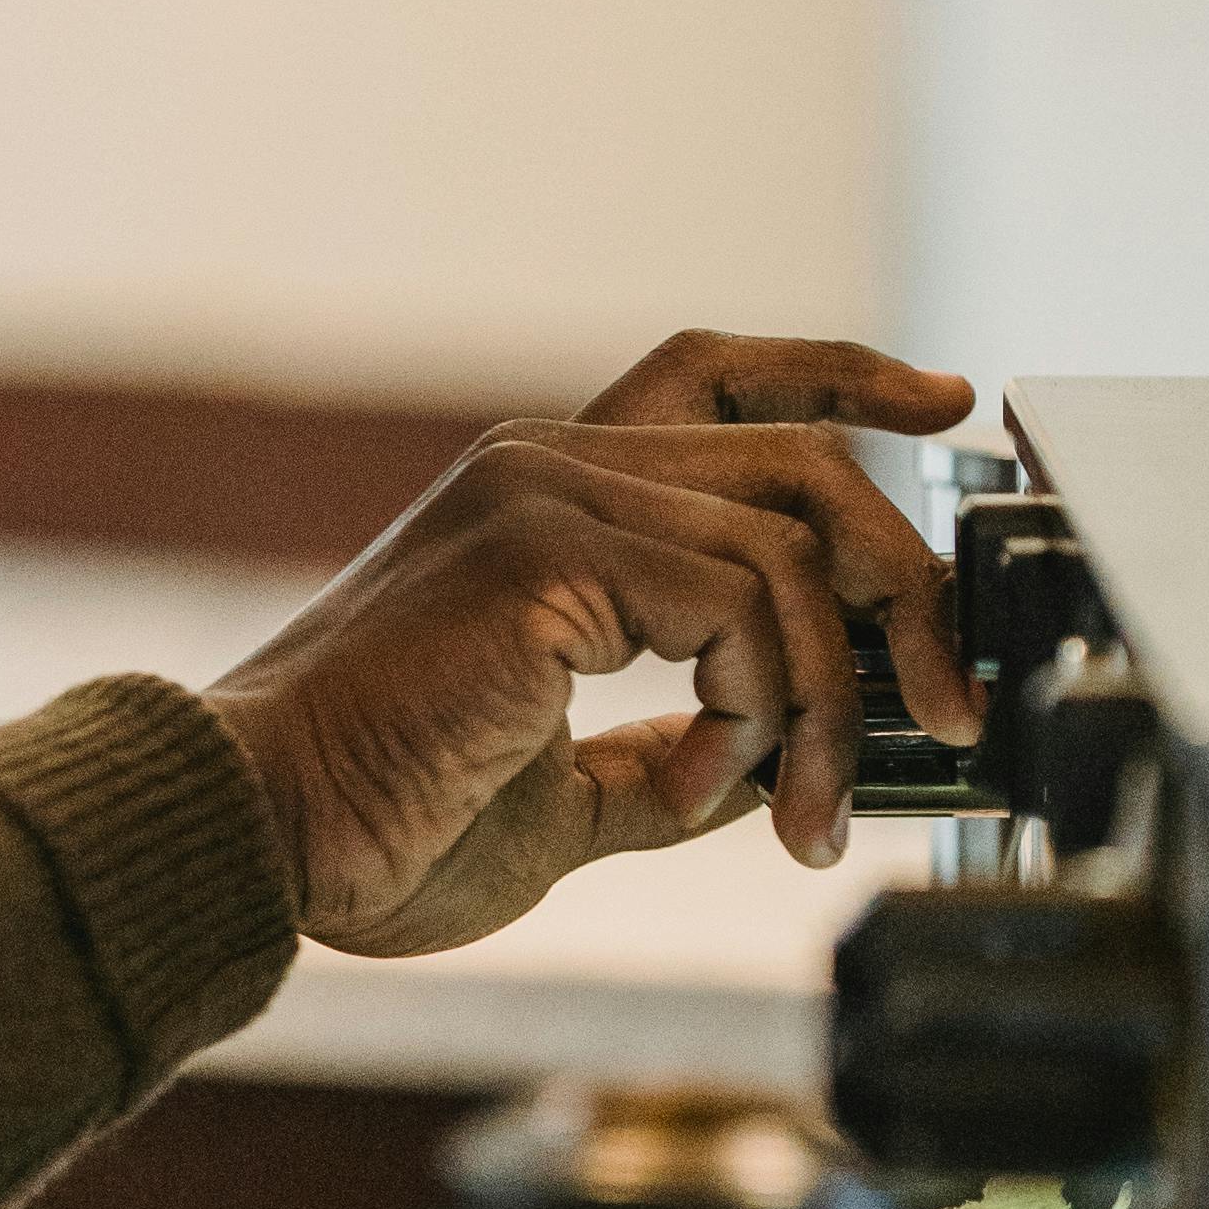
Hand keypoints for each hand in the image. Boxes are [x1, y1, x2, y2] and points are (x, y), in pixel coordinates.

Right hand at [204, 331, 979, 954]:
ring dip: (831, 700)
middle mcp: (543, 464)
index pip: (712, 375)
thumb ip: (664, 759)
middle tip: (945, 707)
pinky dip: (761, 711)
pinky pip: (739, 607)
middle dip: (904, 581)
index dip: (838, 373)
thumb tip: (763, 772)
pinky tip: (708, 787)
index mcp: (540, 498)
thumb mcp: (567, 792)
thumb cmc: (376, 823)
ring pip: (789, 547)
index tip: (940, 399)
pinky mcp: (544, 553)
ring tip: (801, 813)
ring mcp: (541, 496)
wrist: (264, 834)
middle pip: (796, 456)